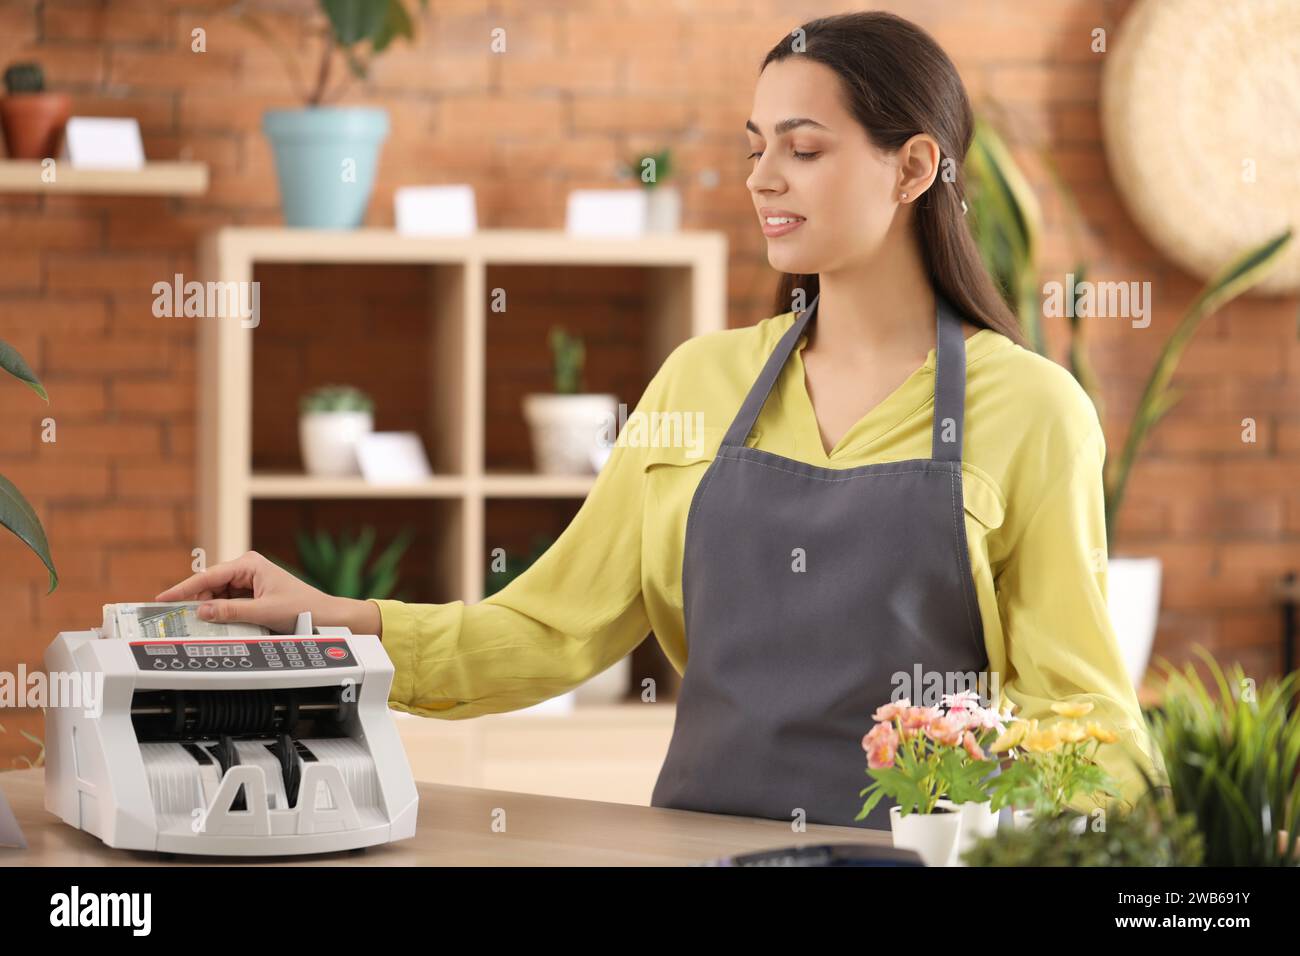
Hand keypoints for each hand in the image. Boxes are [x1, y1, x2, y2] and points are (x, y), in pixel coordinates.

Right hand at [153, 550, 381, 636]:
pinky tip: (214, 623)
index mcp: (249, 564)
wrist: (324, 615)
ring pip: (216, 595)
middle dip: (196, 601)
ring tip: (198, 624)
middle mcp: (247, 569)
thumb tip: (203, 611)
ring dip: (209, 609)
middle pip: (209, 585)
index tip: (163, 599)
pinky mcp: (250, 594)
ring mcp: (248, 581)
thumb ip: (231, 612)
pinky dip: (219, 612)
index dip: (183, 589)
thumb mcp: (263, 612)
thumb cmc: (302, 607)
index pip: (208, 576)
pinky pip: (227, 602)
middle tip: (177, 619)